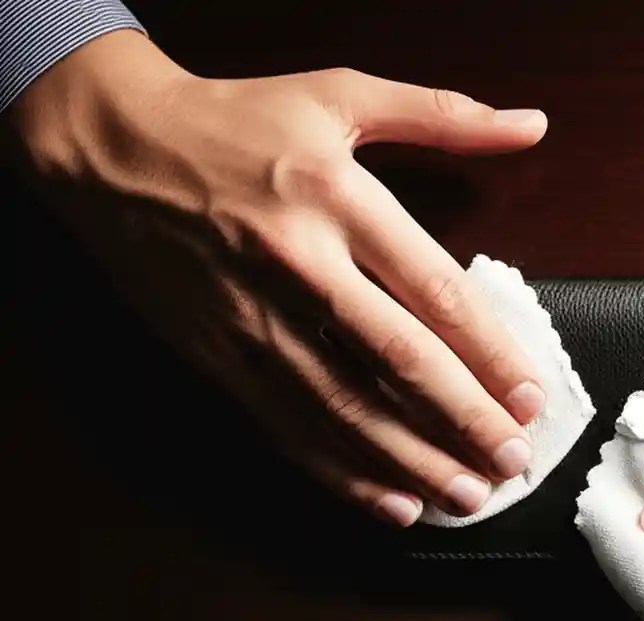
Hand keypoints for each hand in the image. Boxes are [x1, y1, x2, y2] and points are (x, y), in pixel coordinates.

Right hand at [6, 30, 548, 525]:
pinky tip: (388, 501)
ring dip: (411, 460)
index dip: (490, 351)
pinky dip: (340, 471)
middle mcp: (299, 265)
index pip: (434, 290)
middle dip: (464, 419)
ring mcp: (254, 318)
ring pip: (343, 408)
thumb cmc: (235, 119)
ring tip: (465, 495)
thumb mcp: (341, 94)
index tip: (532, 394)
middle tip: (513, 460)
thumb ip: (443, 113)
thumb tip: (531, 125)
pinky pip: (287, 426)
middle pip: (397, 359)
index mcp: (339, 200)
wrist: (109, 146)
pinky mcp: (219, 355)